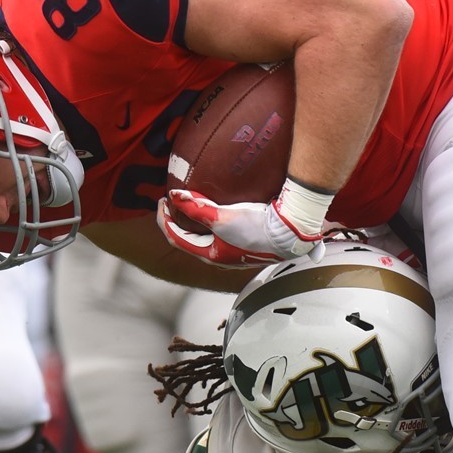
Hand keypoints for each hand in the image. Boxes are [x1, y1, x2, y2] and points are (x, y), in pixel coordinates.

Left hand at [157, 187, 325, 268]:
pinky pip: (219, 229)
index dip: (164, 219)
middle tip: (173, 200)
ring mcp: (233, 250)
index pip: (176, 238)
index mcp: (210, 255)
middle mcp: (220, 256)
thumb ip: (196, 207)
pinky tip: (217, 206)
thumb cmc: (258, 231)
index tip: (162, 200)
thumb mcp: (222, 218)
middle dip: (177, 219)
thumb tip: (174, 195)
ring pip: (204, 234)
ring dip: (193, 219)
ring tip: (190, 201)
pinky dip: (210, 218)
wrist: (290, 232)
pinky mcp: (245, 241)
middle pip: (188, 238)